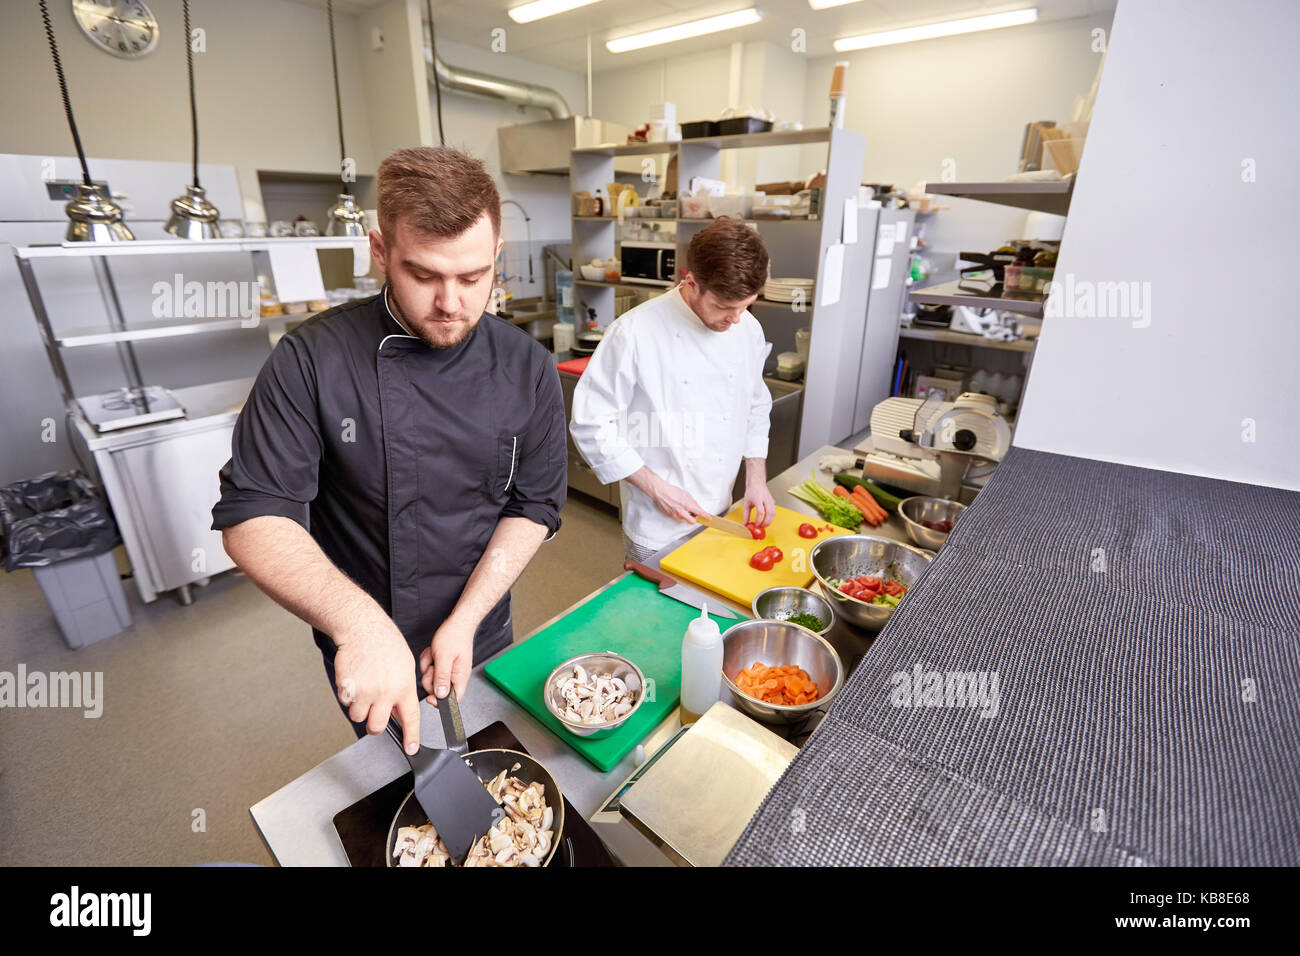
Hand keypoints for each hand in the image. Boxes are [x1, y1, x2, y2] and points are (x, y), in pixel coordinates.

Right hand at [333, 615, 419, 753]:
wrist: (363, 629)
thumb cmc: (386, 644)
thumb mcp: (405, 666)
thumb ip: (403, 691)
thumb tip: (399, 712)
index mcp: (404, 687)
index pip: (411, 718)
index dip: (412, 736)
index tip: (412, 748)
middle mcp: (385, 692)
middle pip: (377, 726)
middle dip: (374, 725)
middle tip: (374, 714)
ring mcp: (365, 691)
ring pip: (359, 716)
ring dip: (360, 708)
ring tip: (364, 689)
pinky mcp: (348, 688)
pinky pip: (346, 703)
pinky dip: (349, 697)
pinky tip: (355, 680)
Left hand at [419, 614, 475, 702]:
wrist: (458, 622)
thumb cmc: (455, 636)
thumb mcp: (444, 657)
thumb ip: (442, 678)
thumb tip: (440, 695)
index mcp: (460, 677)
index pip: (453, 700)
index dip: (440, 702)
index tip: (430, 697)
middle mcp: (456, 676)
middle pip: (437, 689)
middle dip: (430, 678)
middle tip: (433, 666)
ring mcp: (449, 670)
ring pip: (431, 677)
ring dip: (428, 666)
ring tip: (434, 655)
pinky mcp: (443, 664)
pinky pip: (430, 668)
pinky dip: (428, 660)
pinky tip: (433, 652)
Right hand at [646, 476, 705, 523]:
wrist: (660, 492)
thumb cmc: (672, 491)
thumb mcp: (686, 494)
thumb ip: (692, 501)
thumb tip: (697, 507)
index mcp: (686, 505)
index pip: (699, 512)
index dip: (705, 515)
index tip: (709, 518)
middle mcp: (681, 512)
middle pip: (692, 521)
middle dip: (694, 518)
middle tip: (693, 513)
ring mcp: (675, 515)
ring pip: (684, 518)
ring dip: (686, 514)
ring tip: (681, 506)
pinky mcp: (670, 516)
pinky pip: (678, 517)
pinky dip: (679, 513)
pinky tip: (676, 507)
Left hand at [743, 483, 775, 526]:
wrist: (757, 483)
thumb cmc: (752, 491)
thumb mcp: (746, 503)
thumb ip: (746, 514)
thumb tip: (745, 523)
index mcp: (758, 498)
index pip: (760, 511)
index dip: (759, 519)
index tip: (755, 524)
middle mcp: (766, 499)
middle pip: (769, 513)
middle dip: (766, 522)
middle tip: (761, 527)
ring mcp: (770, 500)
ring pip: (773, 513)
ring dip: (769, 521)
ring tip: (763, 525)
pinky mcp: (773, 502)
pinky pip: (774, 511)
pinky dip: (771, 517)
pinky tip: (766, 520)